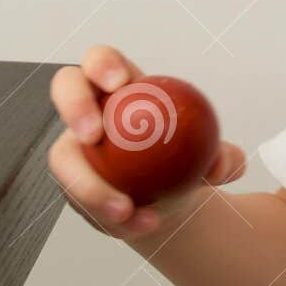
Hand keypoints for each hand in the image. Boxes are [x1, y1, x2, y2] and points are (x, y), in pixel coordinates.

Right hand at [48, 44, 246, 241]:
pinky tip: (141, 224)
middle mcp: (90, 111)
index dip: (102, 64)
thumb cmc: (184, 160)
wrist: (168, 197)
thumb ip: (222, 157)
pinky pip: (81, 200)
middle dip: (74, 106)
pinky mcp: (71, 184)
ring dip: (90, 186)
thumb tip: (221, 162)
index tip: (118, 84)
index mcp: (121, 87)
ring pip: (63, 159)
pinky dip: (111, 217)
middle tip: (93, 137)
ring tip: (125, 209)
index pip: (102, 60)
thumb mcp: (209, 156)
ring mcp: (74, 147)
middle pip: (65, 89)